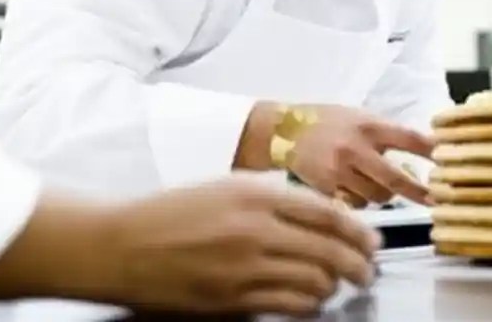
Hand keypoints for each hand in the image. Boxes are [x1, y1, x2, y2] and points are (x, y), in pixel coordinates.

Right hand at [0, 178, 379, 316]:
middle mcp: (256, 227)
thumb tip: (321, 214)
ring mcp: (245, 266)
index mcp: (257, 193)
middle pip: (331, 249)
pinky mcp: (233, 298)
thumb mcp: (225, 187)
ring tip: (337, 285)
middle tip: (365, 270)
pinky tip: (310, 300)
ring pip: (316, 280)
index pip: (329, 211)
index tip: (371, 240)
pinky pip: (290, 304)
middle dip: (359, 263)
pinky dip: (309, 303)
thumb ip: (273, 197)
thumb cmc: (170, 213)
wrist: (120, 245)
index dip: (359, 230)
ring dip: (334, 285)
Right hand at [285, 105, 434, 206]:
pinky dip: (361, 199)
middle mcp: (356, 148)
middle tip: (436, 199)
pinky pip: (356, 204)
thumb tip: (423, 152)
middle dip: (420, 192)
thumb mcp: (358, 116)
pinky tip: (353, 187)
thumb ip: (386, 134)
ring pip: (377, 196)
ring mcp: (340, 171)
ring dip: (384, 194)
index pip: (410, 139)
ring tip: (375, 182)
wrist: (281, 130)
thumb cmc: (327, 121)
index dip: (433, 152)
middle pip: (397, 180)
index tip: (449, 161)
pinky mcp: (326, 189)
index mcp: (369, 125)